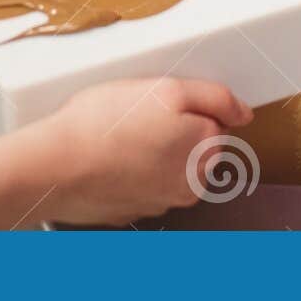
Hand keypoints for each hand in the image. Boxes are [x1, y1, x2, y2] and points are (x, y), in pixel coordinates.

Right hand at [32, 77, 252, 225]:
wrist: (55, 167)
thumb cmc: (105, 124)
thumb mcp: (166, 89)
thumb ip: (215, 98)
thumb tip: (245, 113)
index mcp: (204, 153)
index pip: (213, 122)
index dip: (184, 105)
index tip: (156, 102)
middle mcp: (189, 185)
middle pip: (191, 148)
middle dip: (171, 130)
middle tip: (135, 114)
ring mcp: (160, 203)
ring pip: (165, 167)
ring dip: (149, 151)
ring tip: (117, 134)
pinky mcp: (131, 210)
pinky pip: (138, 183)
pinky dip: (128, 170)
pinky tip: (106, 156)